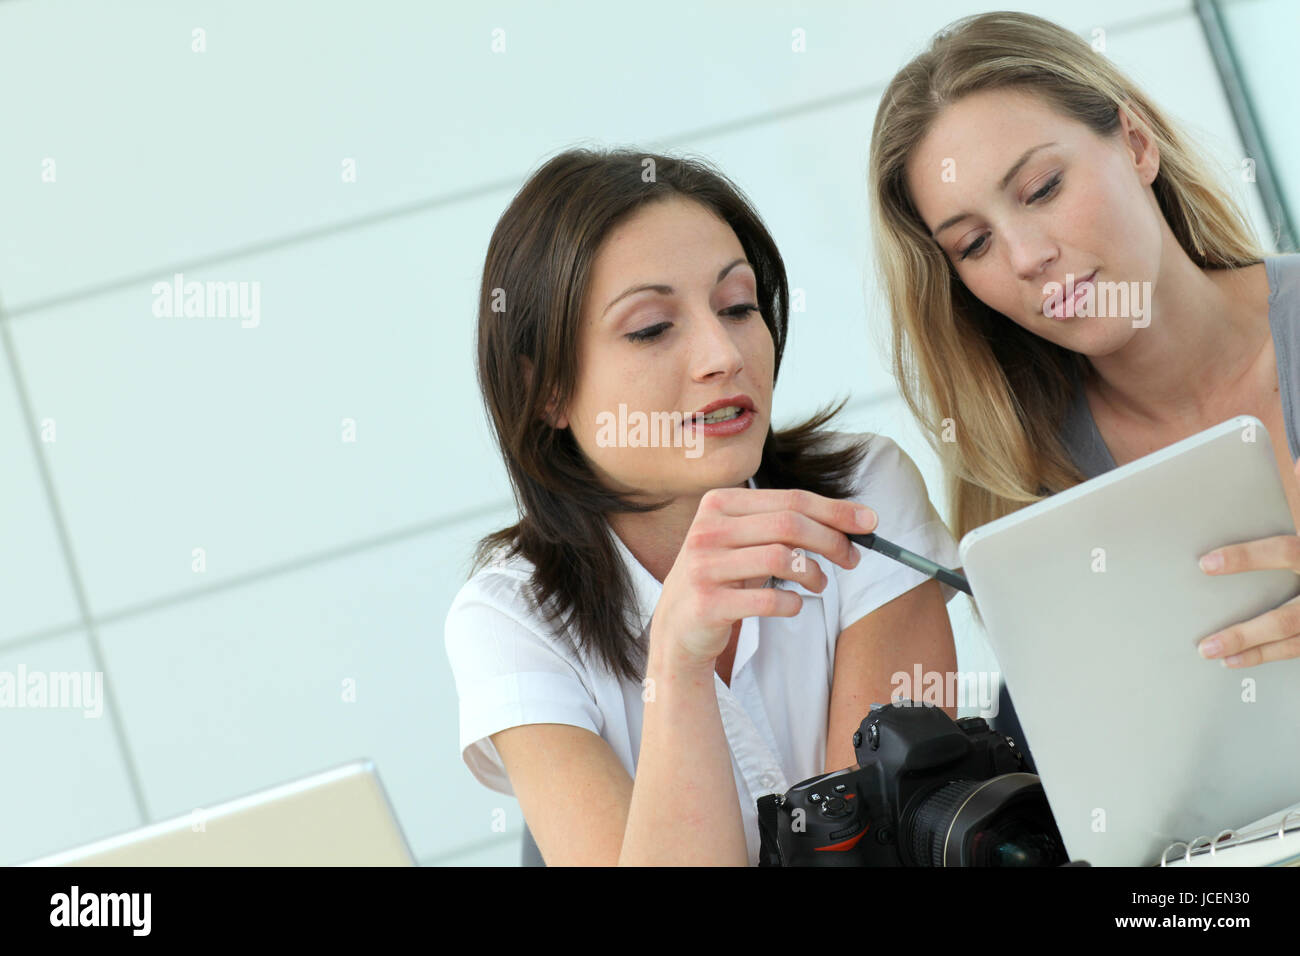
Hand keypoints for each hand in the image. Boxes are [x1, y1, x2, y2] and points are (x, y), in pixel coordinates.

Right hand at [649, 487, 877, 669]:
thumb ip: (784, 524)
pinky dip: (792, 604)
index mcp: (719, 504)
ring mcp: (704, 567)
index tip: (869, 523)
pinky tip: (792, 606)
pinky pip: (768, 600)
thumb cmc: (724, 577)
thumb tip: (854, 520)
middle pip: (789, 524)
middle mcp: (707, 530)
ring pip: (781, 558)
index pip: (790, 499)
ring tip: (819, 584)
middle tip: (852, 558)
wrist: (677, 628)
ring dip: (813, 574)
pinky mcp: (708, 603)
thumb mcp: (744, 541)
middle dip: (832, 541)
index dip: (835, 510)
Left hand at [1196, 533, 1299, 667]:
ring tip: (1217, 655)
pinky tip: (1243, 659)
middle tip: (1207, 645)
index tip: (1205, 564)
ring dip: (1256, 652)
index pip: (1285, 552)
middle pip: (1287, 619)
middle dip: (1245, 634)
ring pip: (1295, 641)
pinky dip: (1273, 654)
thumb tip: (1298, 464)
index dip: (1246, 558)